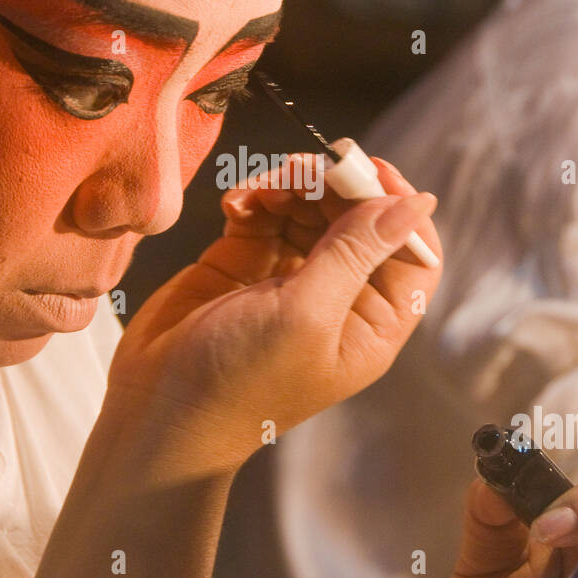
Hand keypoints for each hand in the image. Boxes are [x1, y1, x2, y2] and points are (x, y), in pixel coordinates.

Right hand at [107, 144, 442, 476]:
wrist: (158, 408)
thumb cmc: (242, 379)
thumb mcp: (307, 313)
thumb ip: (357, 250)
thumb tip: (419, 203)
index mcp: (370, 322)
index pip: (413, 253)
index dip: (397, 207)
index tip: (367, 169)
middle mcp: (338, 295)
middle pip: (358, 218)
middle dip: (334, 186)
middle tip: (301, 169)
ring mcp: (291, 275)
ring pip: (312, 207)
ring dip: (290, 186)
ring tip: (258, 190)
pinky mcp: (246, 261)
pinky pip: (266, 211)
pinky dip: (254, 197)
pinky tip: (234, 205)